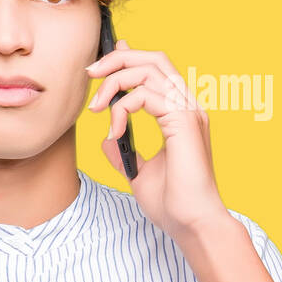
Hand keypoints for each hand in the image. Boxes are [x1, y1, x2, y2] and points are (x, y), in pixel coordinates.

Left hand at [85, 39, 227, 239]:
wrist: (191, 224)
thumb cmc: (172, 203)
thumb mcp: (138, 172)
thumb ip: (125, 150)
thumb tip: (108, 138)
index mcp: (180, 114)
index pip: (157, 69)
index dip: (129, 58)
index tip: (100, 65)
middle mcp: (187, 107)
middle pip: (154, 59)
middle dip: (117, 59)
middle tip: (90, 74)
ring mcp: (189, 112)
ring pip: (148, 70)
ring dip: (114, 83)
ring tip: (96, 109)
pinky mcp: (184, 122)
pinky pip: (146, 95)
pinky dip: (122, 109)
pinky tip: (114, 132)